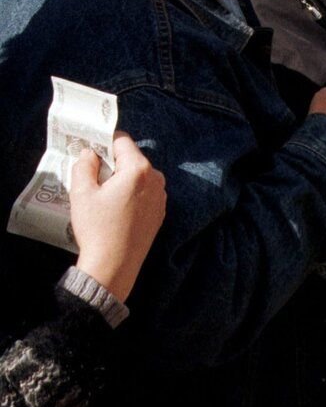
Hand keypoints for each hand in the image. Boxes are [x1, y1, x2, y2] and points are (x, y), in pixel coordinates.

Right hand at [70, 132, 166, 302]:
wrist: (114, 265)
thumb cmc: (97, 228)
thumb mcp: (82, 193)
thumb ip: (84, 165)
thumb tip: (90, 152)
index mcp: (139, 170)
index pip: (122, 141)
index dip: (104, 143)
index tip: (90, 151)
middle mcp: (156, 179)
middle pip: (132, 159)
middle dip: (112, 163)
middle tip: (92, 177)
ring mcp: (161, 196)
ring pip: (139, 176)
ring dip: (122, 179)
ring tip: (102, 196)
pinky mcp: (160, 211)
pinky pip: (144, 192)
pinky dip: (131, 193)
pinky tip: (115, 209)